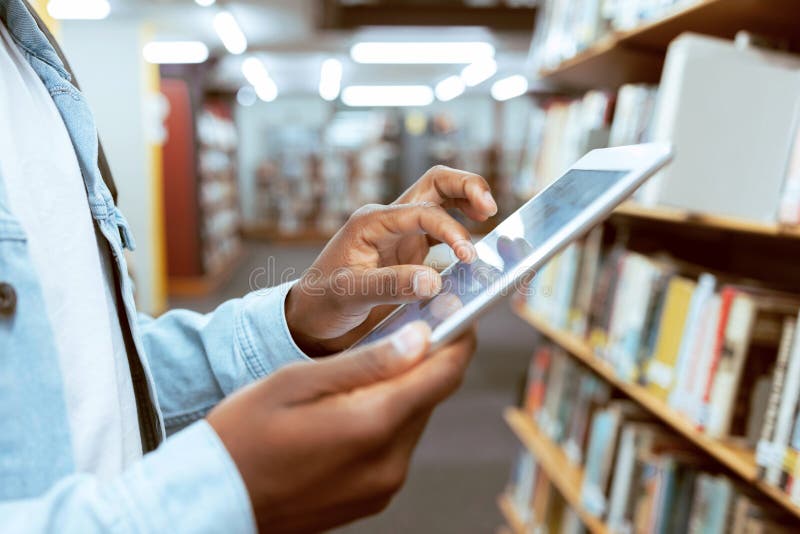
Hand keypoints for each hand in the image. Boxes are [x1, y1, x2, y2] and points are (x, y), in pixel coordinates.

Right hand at [207, 322, 475, 532]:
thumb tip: (422, 339)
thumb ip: (366, 362)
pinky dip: (389, 418)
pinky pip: (396, 446)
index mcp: (371, 424)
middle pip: (430, 397)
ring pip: (414, 420)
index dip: (458, 340)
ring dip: (405, 390)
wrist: (214, 500)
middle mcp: (389, 461)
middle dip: (427, 361)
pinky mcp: (373, 498)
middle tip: (412, 328)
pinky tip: (358, 403)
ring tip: (377, 364)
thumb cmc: (244, 433)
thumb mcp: (298, 382)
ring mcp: (383, 485)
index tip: (460, 314)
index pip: (442, 375)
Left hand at [286, 165, 496, 353]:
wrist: (309, 319)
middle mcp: (389, 221)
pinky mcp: (409, 251)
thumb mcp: (349, 295)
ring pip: (441, 199)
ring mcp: (400, 234)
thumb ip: (390, 286)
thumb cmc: (322, 303)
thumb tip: (433, 281)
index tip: (468, 257)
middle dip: (466, 186)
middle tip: (490, 208)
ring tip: (490, 215)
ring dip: (467, 200)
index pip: (423, 212)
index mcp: (372, 222)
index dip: (451, 230)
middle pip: (435, 183)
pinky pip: (441, 229)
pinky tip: (475, 247)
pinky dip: (462, 229)